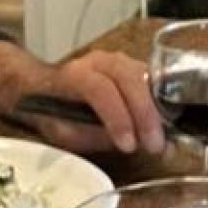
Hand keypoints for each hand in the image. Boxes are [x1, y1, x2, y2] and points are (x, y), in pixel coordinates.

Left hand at [0, 39, 165, 155]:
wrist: (42, 88)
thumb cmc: (53, 112)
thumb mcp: (66, 132)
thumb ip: (96, 134)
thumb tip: (133, 145)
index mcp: (74, 74)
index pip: (101, 89)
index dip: (118, 118)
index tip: (129, 146)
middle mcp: (98, 61)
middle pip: (129, 80)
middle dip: (145, 115)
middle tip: (156, 146)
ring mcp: (118, 60)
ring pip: (144, 78)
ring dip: (158, 111)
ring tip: (164, 141)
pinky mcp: (131, 67)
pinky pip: (150, 81)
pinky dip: (160, 104)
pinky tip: (165, 127)